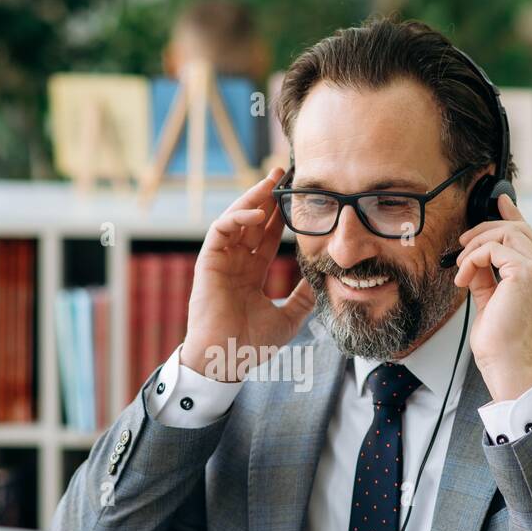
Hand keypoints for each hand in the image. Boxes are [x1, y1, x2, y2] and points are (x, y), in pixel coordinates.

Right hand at [181, 166, 315, 378]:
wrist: (228, 358)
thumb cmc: (251, 344)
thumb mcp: (289, 318)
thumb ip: (303, 298)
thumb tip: (323, 282)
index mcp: (251, 273)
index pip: (268, 236)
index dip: (281, 216)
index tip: (297, 196)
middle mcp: (235, 263)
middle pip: (252, 221)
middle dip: (267, 196)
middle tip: (283, 172)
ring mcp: (221, 261)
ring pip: (235, 219)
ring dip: (252, 199)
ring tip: (271, 182)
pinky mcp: (208, 262)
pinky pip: (220, 230)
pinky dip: (237, 218)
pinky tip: (258, 214)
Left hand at [451, 193, 531, 401]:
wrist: (507, 363)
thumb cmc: (501, 342)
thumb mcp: (491, 300)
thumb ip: (487, 277)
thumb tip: (474, 258)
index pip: (529, 236)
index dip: (514, 215)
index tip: (500, 201)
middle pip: (517, 229)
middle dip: (484, 230)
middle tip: (462, 245)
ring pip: (506, 233)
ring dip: (475, 246)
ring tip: (461, 267)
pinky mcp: (524, 273)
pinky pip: (493, 249)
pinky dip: (472, 260)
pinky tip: (463, 278)